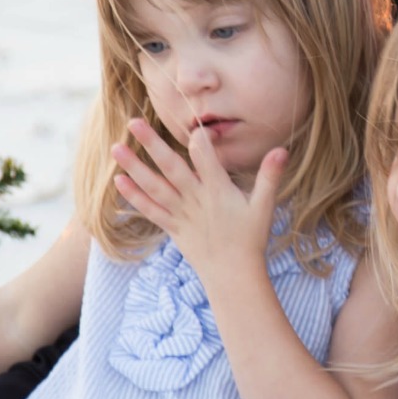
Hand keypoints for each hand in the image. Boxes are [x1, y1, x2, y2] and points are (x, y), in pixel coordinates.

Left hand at [109, 117, 279, 277]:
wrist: (233, 276)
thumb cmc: (251, 240)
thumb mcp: (264, 207)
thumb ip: (270, 176)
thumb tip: (282, 149)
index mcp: (218, 190)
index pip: (205, 157)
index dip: (199, 138)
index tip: (192, 122)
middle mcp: (196, 199)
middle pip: (171, 167)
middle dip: (152, 144)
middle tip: (133, 122)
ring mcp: (181, 214)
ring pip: (154, 187)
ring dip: (135, 167)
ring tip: (115, 148)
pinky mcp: (172, 228)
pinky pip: (150, 210)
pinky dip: (134, 196)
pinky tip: (119, 180)